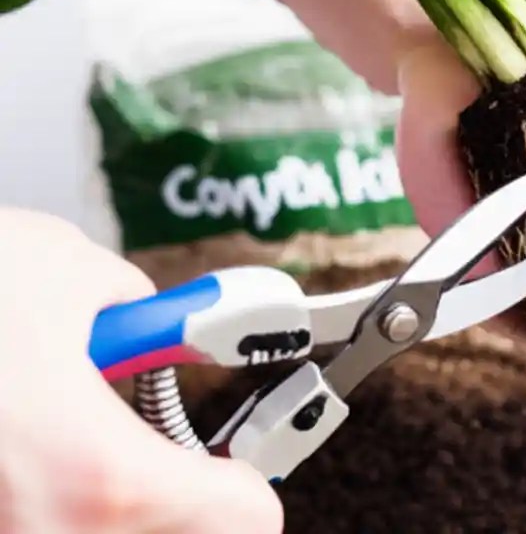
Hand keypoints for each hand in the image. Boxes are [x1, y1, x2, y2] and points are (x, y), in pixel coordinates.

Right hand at [0, 209, 281, 532]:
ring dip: (99, 508)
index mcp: (102, 483)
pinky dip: (41, 506)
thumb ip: (149, 317)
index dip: (246, 478)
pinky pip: (35, 520)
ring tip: (56, 445)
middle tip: (156, 462)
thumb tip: (164, 330)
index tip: (231, 461)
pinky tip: (14, 461)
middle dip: (174, 504)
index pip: (245, 519)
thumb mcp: (68, 274)